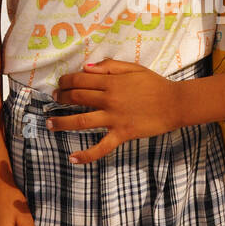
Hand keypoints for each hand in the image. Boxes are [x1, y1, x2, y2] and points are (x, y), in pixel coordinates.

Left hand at [46, 60, 182, 162]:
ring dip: (62, 122)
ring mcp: (114, 118)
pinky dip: (87, 155)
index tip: (60, 84)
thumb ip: (110, 66)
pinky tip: (73, 159)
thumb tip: (87, 68)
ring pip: (82, 121)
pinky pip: (102, 147)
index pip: (81, 80)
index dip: (66, 81)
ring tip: (49, 124)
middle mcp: (109, 99)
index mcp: (112, 82)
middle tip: (54, 99)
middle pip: (78, 97)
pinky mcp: (122, 134)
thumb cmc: (156, 84)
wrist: (175, 103)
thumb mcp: (134, 68)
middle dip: (62, 98)